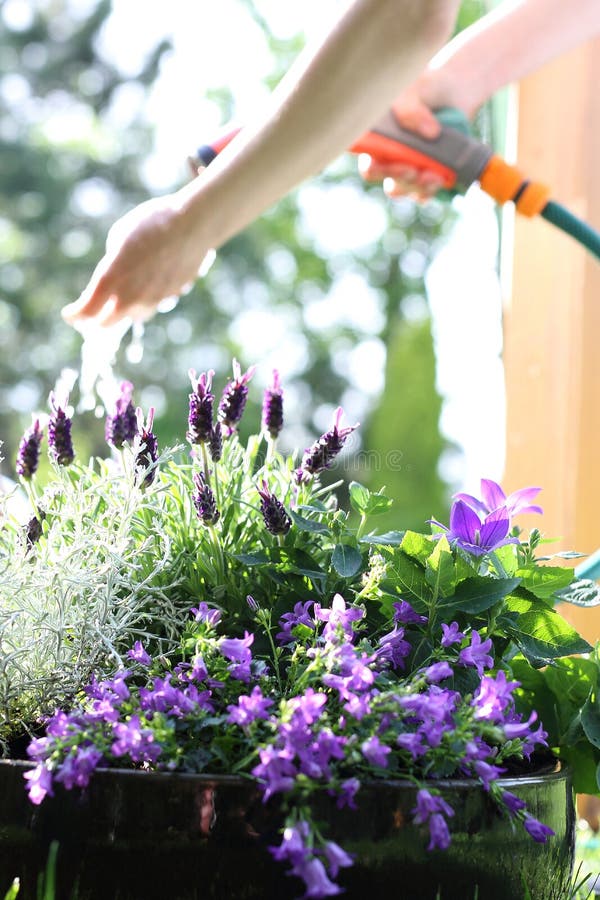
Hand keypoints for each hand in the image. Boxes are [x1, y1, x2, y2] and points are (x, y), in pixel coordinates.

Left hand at [62, 193, 210, 327]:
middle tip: (91, 314)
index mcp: (112, 277)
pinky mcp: (171, 297)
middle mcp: (132, 294)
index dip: (75, 315)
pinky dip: (145, 300)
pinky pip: (152, 304)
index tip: (70, 314)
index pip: (88, 309)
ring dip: (123, 310)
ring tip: (121, 297)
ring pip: (133, 315)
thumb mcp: (120, 238)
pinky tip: (148, 283)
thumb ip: (112, 265)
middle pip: (107, 323)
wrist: (192, 225)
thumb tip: (111, 281)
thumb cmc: (152, 223)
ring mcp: (153, 299)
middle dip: (96, 320)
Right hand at [358, 81, 446, 200]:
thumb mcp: (416, 90)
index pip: (356, 148)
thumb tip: (430, 133)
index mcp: (372, 132)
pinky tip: (438, 179)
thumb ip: (412, 108)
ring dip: (411, 184)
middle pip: (375, 172)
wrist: (455, 94)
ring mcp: (402, 169)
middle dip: (390, 172)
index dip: (357, 153)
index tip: (372, 159)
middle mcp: (382, 154)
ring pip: (398, 187)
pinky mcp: (423, 179)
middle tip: (408, 167)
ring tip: (429, 175)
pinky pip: (420, 194)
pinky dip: (428, 190)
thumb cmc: (426, 89)